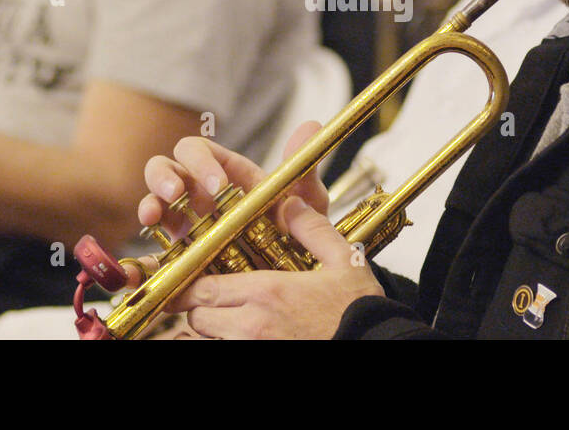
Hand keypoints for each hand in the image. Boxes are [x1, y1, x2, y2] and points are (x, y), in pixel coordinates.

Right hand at [134, 121, 383, 338]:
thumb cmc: (297, 233)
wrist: (293, 279)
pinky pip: (149, 252)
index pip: (200, 152)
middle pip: (167, 168)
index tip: (217, 185)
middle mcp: (198, 193)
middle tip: (177, 194)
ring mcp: (184, 222)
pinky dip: (138, 257)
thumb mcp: (305, 204)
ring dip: (149, 203)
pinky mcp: (176, 255)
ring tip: (153, 217)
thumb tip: (310, 127)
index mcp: (225, 174)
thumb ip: (303, 170)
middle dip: (165, 177)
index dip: (201, 161)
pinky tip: (138, 261)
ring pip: (152, 200)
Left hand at [172, 195, 384, 338]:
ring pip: (204, 342)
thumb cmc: (358, 310)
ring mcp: (252, 350)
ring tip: (221, 324)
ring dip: (207, 333)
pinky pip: (219, 356)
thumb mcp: (343, 261)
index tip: (193, 281)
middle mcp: (251, 326)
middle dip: (199, 310)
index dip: (192, 285)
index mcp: (267, 293)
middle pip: (197, 319)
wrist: (376, 344)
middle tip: (208, 303)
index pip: (204, 288)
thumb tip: (291, 203)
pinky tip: (233, 340)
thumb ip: (312, 229)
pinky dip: (217, 347)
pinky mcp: (260, 364)